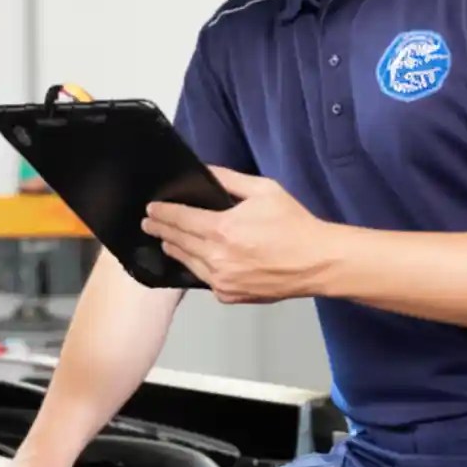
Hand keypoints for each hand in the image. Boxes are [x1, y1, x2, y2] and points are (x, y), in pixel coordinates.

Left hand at [142, 166, 333, 303]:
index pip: (179, 220)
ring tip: (166, 241)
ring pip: (187, 263)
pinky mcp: (230, 296)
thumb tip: (203, 170)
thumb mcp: (263, 190)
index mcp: (222, 230)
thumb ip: (229, 179)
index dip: (162, 213)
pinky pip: (205, 280)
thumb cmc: (294, 224)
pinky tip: (194, 260)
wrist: (318, 262)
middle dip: (161, 231)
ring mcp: (221, 281)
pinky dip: (197, 268)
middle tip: (148, 223)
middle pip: (177, 242)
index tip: (150, 210)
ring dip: (174, 250)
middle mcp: (216, 258)